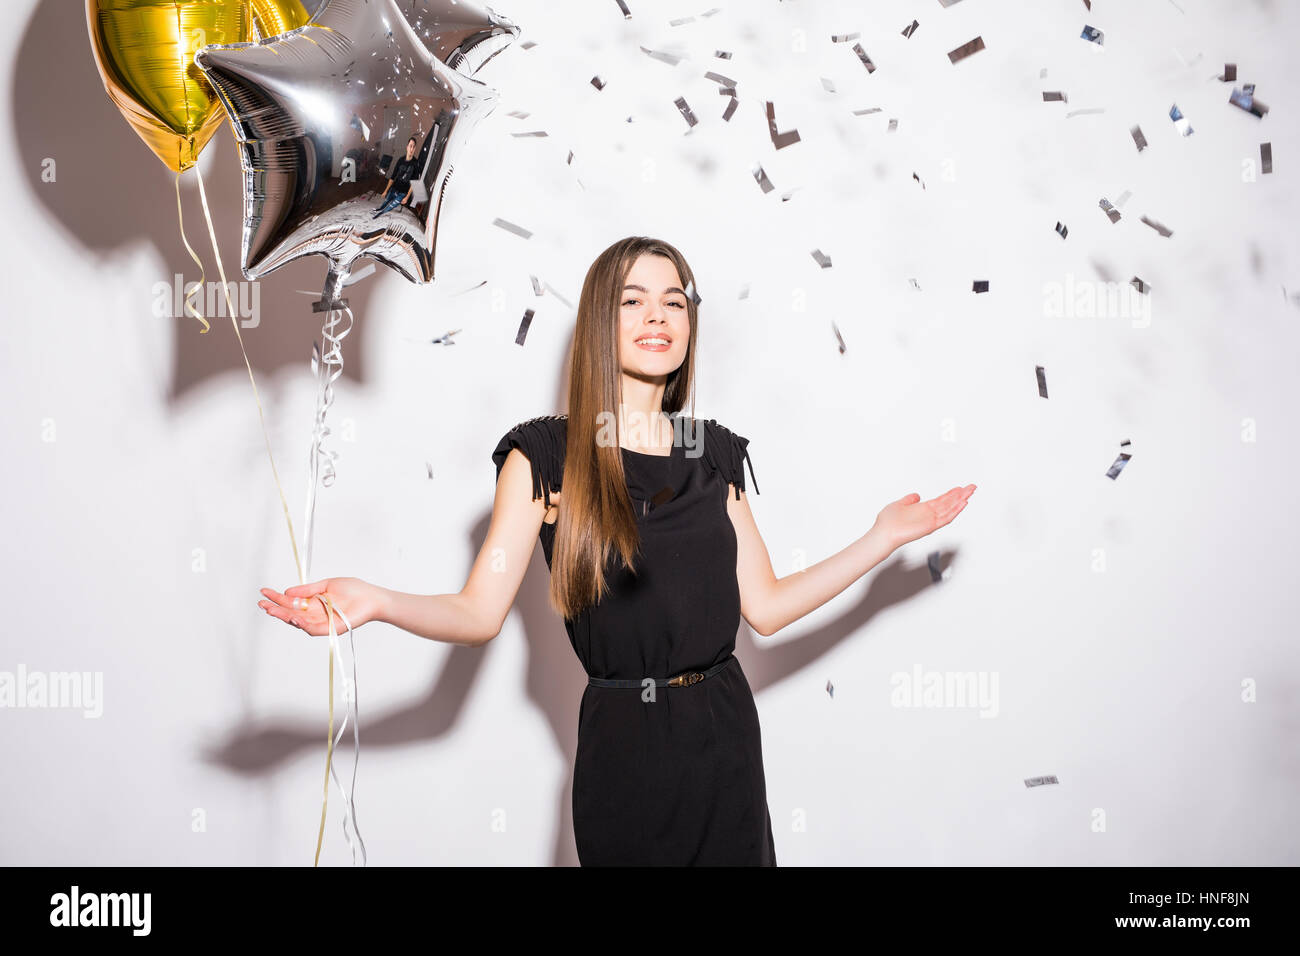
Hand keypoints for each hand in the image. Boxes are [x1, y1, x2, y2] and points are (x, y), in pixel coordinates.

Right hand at [258, 577, 382, 636]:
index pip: (291, 602)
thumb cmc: (354, 590)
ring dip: (284, 617)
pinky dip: (302, 624)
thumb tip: (287, 592)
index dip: (277, 597)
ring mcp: (322, 622)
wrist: (372, 598)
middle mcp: (315, 614)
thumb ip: (307, 590)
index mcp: (313, 602)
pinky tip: (292, 617)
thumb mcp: (326, 585)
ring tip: (271, 610)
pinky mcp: (331, 629)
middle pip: (291, 613)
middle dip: (276, 609)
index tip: (264, 592)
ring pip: (298, 622)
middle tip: (262, 603)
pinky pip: (313, 629)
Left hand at [872, 484, 975, 551]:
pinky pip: (946, 518)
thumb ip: (909, 500)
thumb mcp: (899, 504)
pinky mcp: (931, 526)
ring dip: (961, 500)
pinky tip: (963, 503)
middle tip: (971, 487)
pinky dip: (956, 511)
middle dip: (961, 495)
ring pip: (950, 509)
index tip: (960, 488)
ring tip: (970, 492)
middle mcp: (928, 514)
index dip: (951, 494)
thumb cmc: (888, 522)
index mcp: (922, 509)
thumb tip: (916, 496)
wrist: (883, 533)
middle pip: (949, 503)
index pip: (941, 500)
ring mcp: (930, 520)